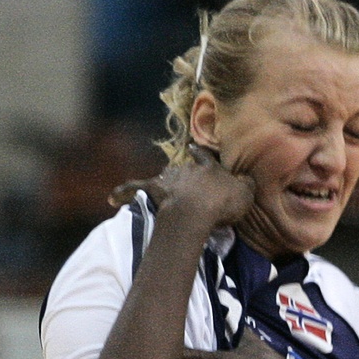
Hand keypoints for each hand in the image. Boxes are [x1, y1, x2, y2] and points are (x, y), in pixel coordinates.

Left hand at [109, 145, 254, 229]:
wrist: (196, 210)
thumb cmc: (222, 203)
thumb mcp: (245, 194)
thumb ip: (246, 184)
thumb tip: (247, 178)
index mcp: (209, 168)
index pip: (205, 157)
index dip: (202, 154)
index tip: (195, 148)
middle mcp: (187, 169)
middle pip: (183, 168)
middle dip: (183, 173)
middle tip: (183, 179)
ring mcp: (169, 179)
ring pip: (164, 176)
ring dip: (163, 182)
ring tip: (161, 187)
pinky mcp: (152, 191)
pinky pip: (134, 191)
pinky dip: (122, 193)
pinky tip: (111, 199)